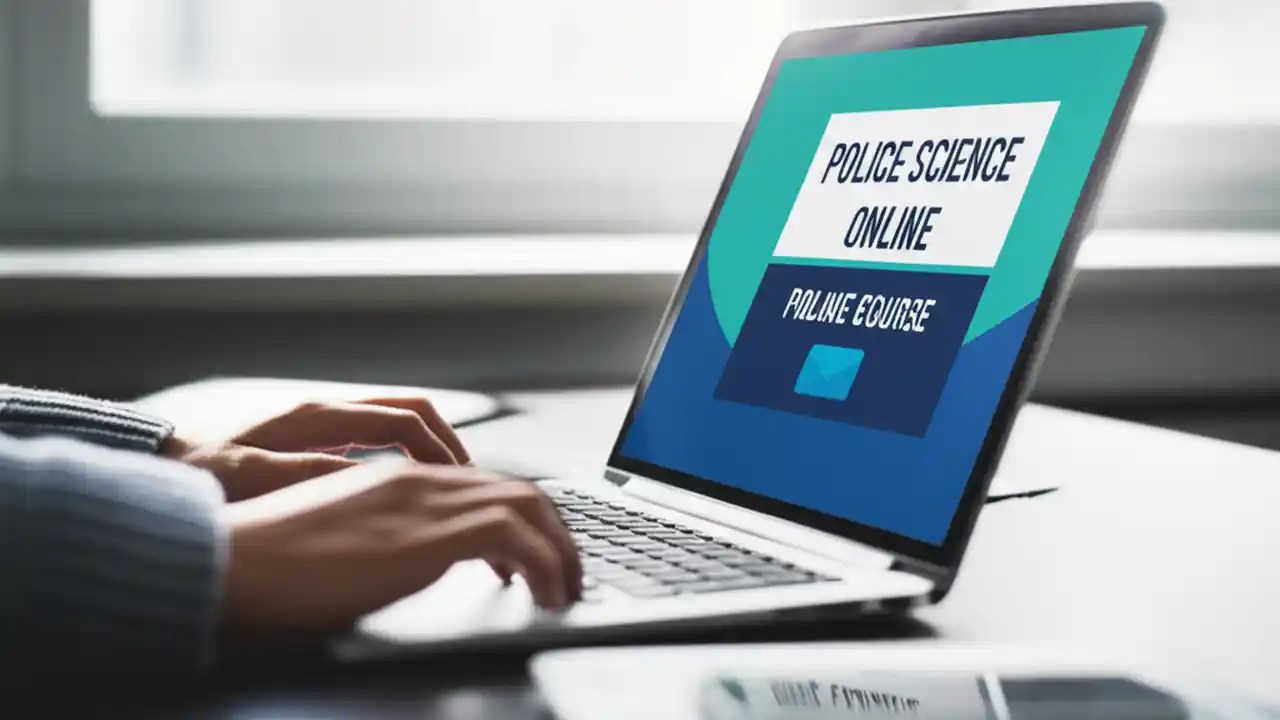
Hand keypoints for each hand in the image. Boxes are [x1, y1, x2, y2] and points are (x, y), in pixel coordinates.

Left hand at [163, 396, 470, 500]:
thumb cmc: (197, 480)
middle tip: (470, 484)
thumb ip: (319, 474)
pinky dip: (402, 458)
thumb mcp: (257, 479)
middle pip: (410, 412)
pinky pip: (374, 440)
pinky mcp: (310, 440)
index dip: (443, 448)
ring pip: (395, 424)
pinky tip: (404, 491)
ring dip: (427, 451)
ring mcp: (318, 422)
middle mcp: (323, 410)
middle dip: (447, 445)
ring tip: (447, 489)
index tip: (465, 482)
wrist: (156, 471)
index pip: (405, 418)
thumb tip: (381, 477)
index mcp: (317, 416)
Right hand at [219, 460, 582, 633]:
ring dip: (560, 550)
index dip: (524, 521)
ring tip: (566, 589)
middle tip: (566, 574)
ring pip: (528, 505)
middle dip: (556, 532)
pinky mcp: (428, 535)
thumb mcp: (350, 542)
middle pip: (520, 490)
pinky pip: (515, 537)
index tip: (534, 558)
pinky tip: (546, 595)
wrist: (237, 562)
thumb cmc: (277, 564)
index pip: (488, 486)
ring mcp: (427, 502)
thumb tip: (425, 563)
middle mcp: (423, 481)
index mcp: (403, 479)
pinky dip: (545, 564)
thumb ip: (395, 539)